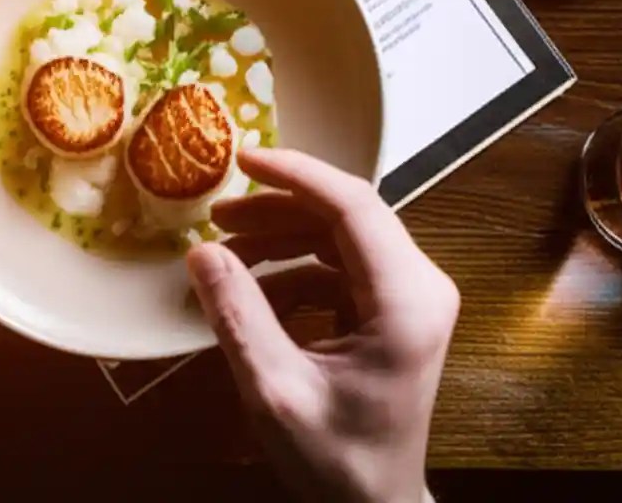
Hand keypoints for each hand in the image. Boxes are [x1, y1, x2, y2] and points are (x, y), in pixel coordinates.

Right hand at [188, 148, 458, 502]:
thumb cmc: (336, 460)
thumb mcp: (274, 390)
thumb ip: (237, 316)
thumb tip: (201, 254)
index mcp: (406, 301)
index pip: (354, 206)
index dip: (296, 174)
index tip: (244, 159)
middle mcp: (420, 288)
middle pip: (347, 215)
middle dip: (277, 208)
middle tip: (217, 215)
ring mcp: (410, 299)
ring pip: (340, 237)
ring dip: (281, 237)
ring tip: (224, 253)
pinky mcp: (393, 312)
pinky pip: (338, 267)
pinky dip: (292, 270)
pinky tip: (252, 293)